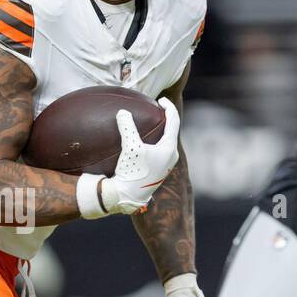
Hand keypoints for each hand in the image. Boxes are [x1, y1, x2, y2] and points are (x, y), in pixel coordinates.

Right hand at [77, 99, 179, 217]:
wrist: (127, 197)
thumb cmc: (132, 172)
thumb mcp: (130, 147)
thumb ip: (127, 127)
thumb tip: (123, 112)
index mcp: (169, 149)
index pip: (174, 122)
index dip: (168, 108)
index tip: (160, 100)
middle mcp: (171, 157)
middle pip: (171, 132)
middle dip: (165, 119)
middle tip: (156, 109)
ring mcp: (165, 166)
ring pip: (165, 142)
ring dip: (159, 131)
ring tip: (150, 124)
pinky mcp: (157, 172)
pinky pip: (159, 151)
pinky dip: (153, 142)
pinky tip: (141, 143)